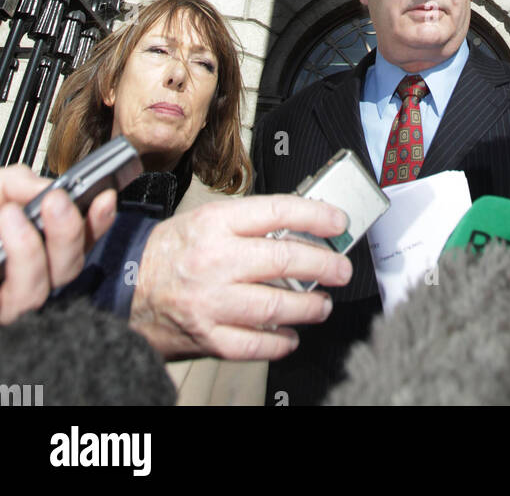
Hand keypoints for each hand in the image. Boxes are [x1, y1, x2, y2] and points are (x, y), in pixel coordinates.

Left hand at [0, 165, 116, 323]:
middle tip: (56, 202)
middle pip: (67, 270)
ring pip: (35, 294)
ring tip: (11, 217)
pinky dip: (8, 266)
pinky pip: (6, 305)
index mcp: (40, 247)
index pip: (83, 240)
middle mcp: (30, 278)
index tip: (103, 197)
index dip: (99, 222)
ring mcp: (8, 301)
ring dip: (29, 253)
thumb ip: (19, 181)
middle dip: (68, 234)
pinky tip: (0, 235)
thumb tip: (46, 189)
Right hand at [129, 193, 352, 360]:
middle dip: (324, 265)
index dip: (316, 216)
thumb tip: (297, 229)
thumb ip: (247, 224)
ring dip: (308, 307)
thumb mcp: (204, 220)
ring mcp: (211, 302)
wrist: (122, 287)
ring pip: (276, 306)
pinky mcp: (207, 336)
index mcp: (215, 223)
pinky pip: (255, 344)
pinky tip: (290, 335)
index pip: (278, 212)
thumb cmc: (167, 252)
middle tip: (341, 269)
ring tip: (322, 304)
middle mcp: (215, 260)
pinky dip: (279, 342)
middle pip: (285, 260)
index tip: (338, 223)